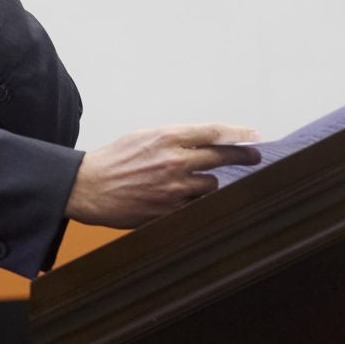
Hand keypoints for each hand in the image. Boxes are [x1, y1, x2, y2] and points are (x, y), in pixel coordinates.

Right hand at [65, 123, 260, 227]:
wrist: (89, 187)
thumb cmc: (115, 159)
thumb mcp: (144, 136)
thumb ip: (175, 137)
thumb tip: (206, 140)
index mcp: (167, 137)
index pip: (214, 132)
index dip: (240, 134)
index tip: (256, 136)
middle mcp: (173, 161)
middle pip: (222, 157)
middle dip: (243, 157)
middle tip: (254, 157)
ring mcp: (173, 189)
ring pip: (211, 185)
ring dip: (210, 182)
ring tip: (197, 180)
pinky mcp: (168, 211)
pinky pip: (195, 206)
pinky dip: (195, 201)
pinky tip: (186, 197)